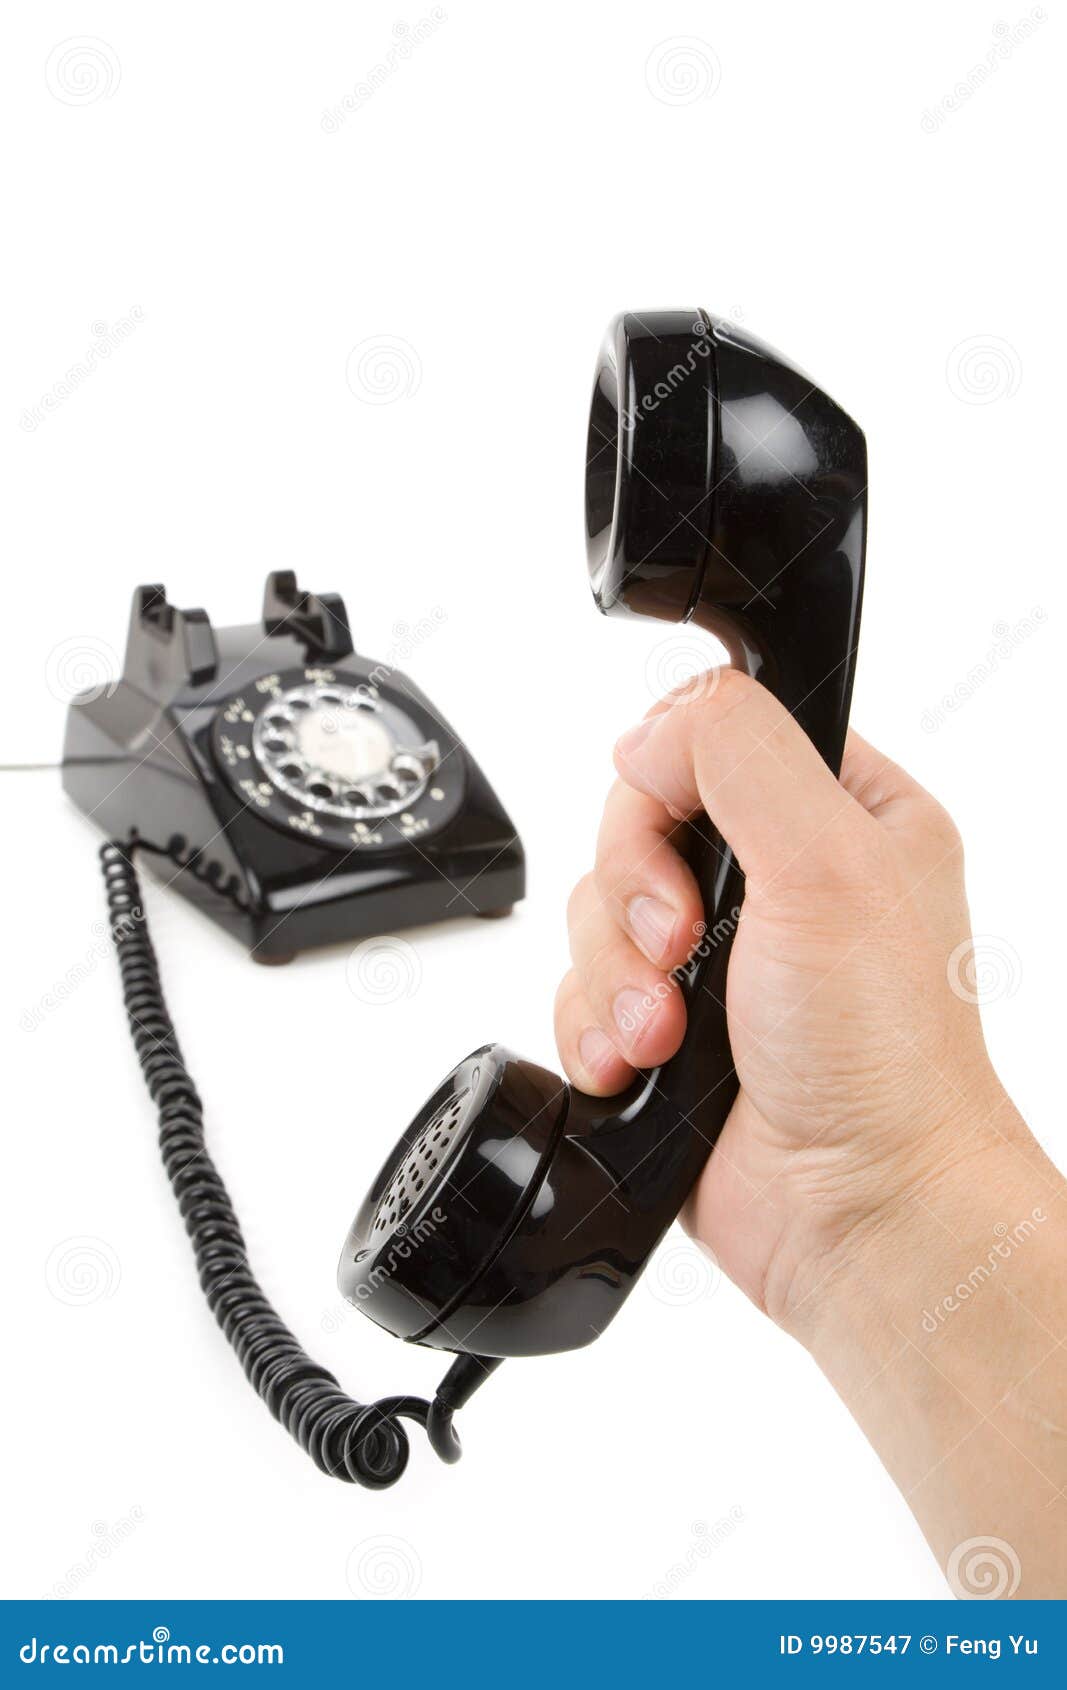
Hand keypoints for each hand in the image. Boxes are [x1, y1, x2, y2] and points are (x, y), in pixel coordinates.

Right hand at [554, 667, 1021, 1336]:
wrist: (856, 1214)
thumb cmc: (885, 1061)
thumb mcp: (831, 864)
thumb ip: (737, 756)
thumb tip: (648, 731)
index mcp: (845, 817)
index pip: (714, 737)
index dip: (670, 782)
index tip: (683, 847)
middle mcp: (781, 880)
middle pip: (635, 824)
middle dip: (634, 897)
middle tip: (678, 950)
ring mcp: (720, 957)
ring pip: (596, 910)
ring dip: (615, 977)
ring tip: (668, 1034)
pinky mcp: (668, 1028)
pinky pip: (580, 990)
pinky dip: (596, 1029)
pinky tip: (641, 1068)